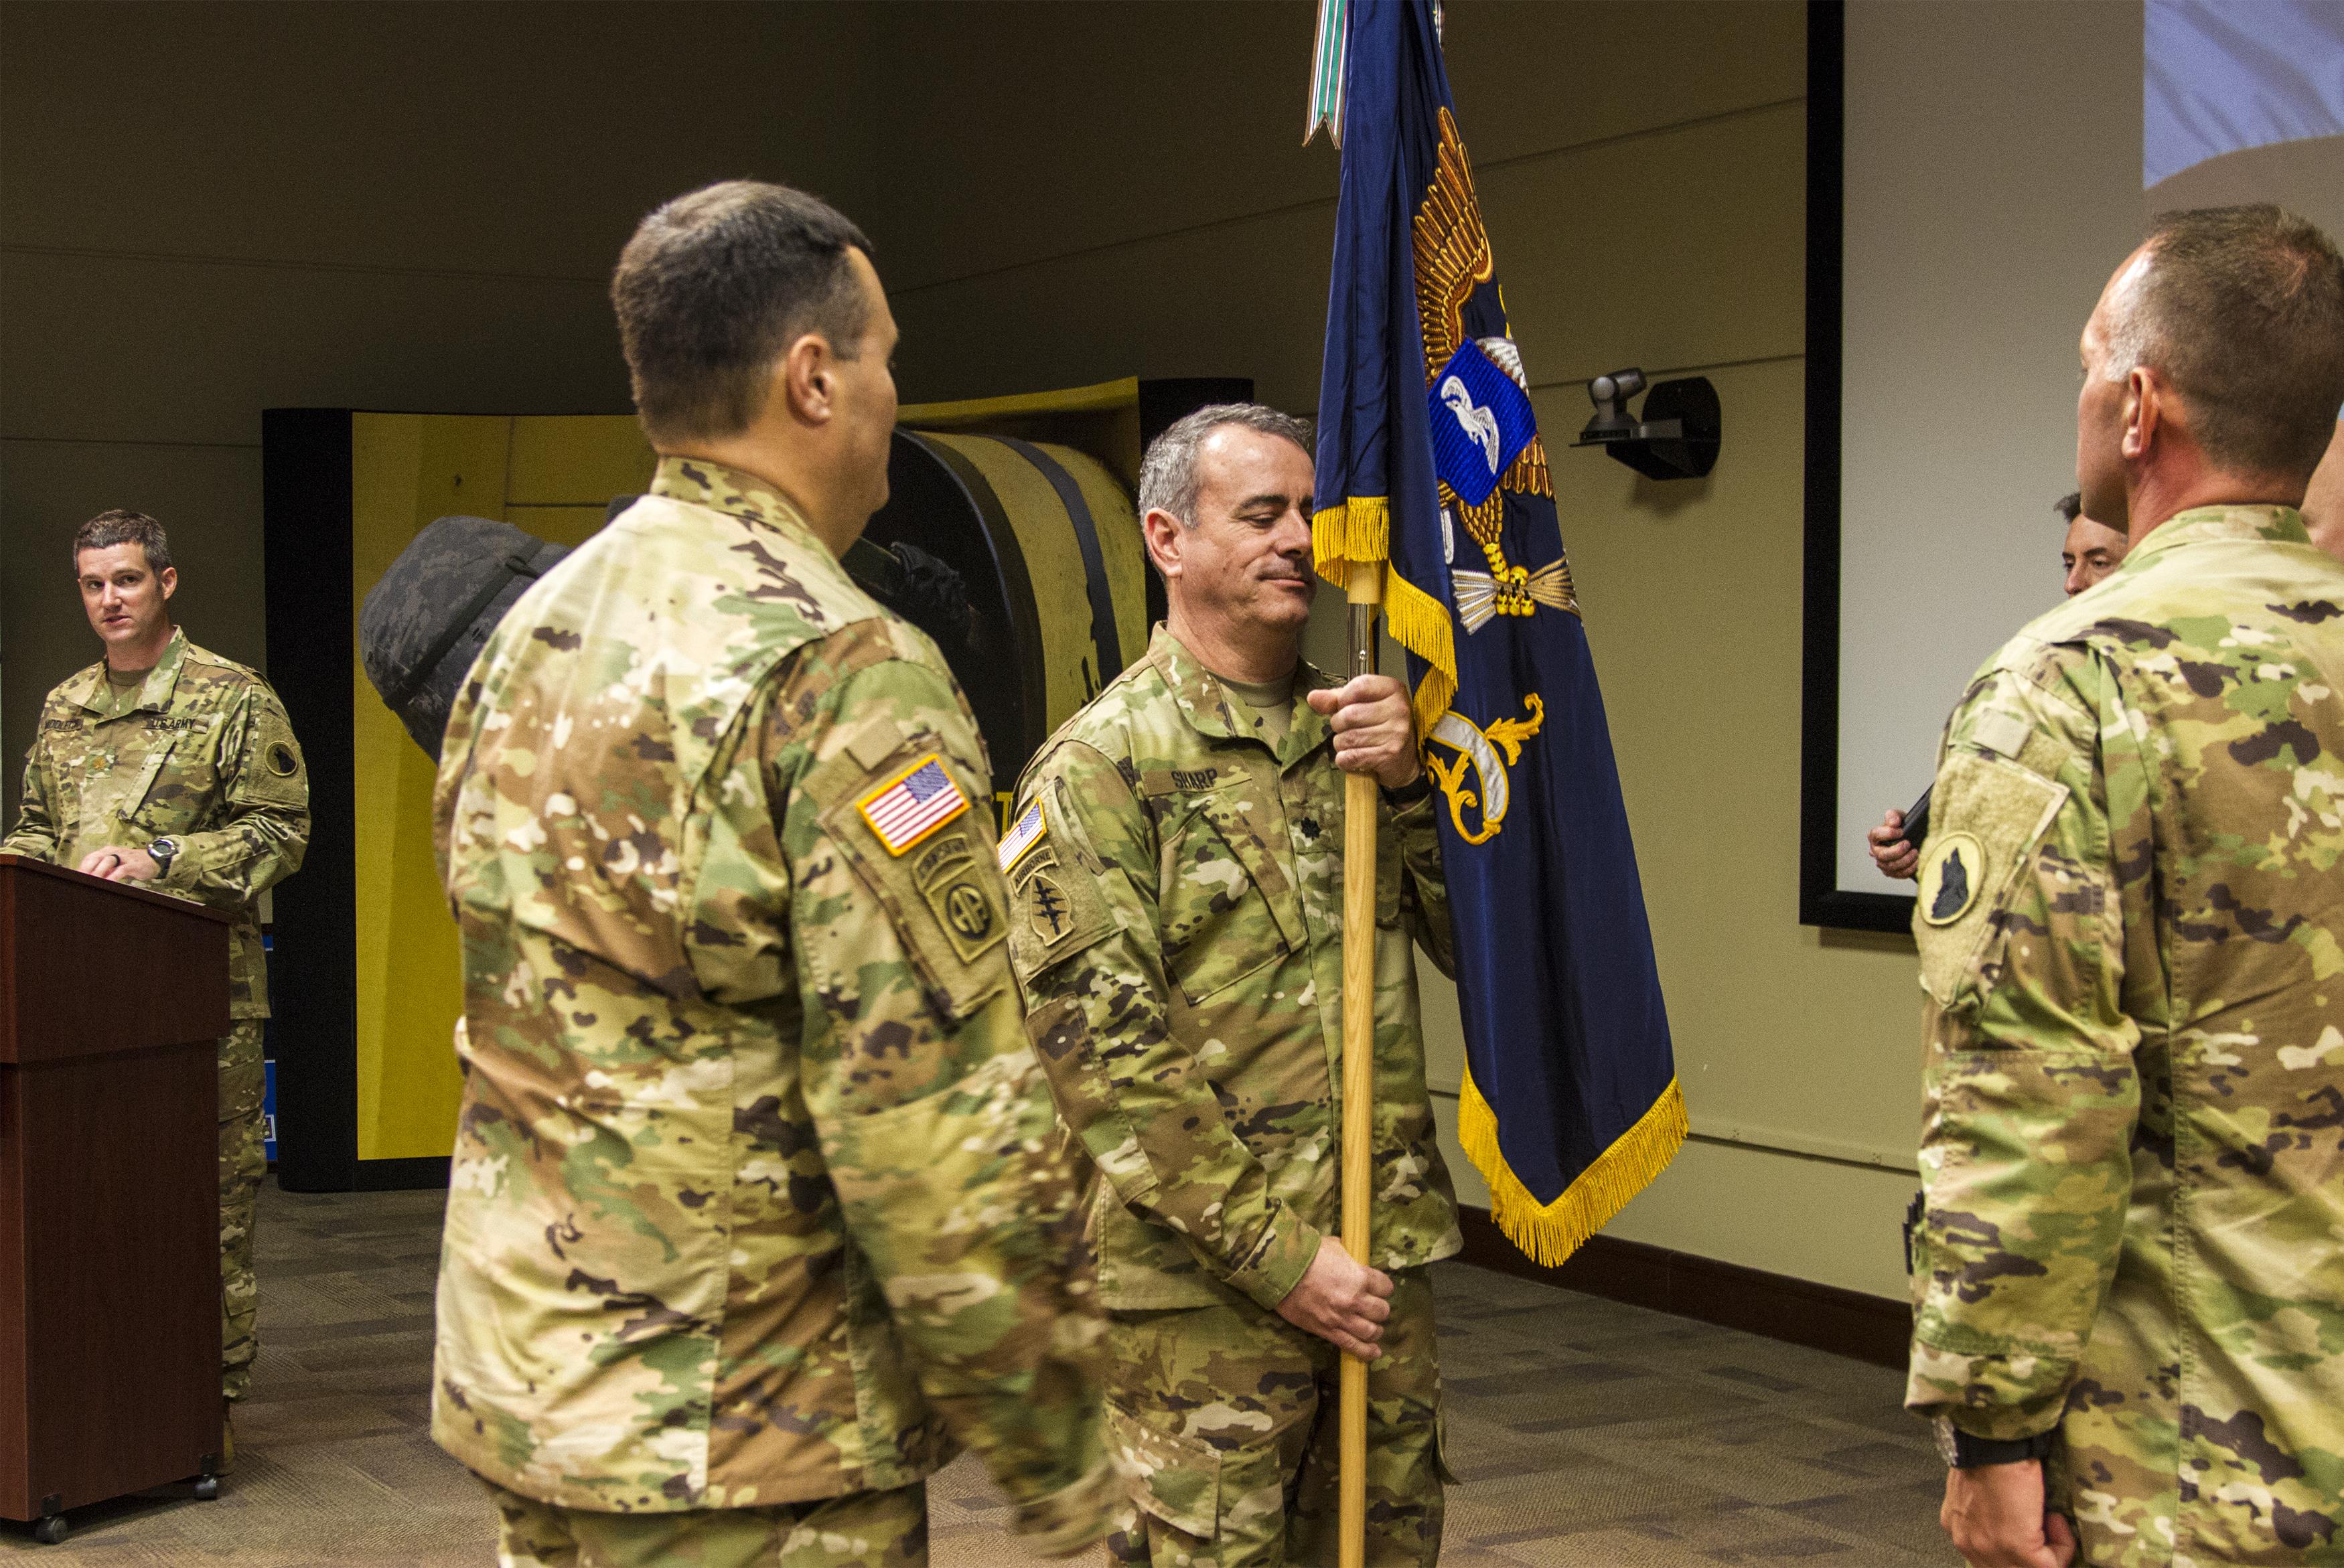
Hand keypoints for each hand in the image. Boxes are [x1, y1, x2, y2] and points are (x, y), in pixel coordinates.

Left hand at [77, 845, 160, 881]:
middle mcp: (114, 851)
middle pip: (96, 858)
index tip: (76, 876)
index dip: (82, 866)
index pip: (91, 857)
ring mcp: (124, 857)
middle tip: (81, 878)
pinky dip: (114, 876)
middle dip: (87, 868)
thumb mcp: (116, 865)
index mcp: (108, 851)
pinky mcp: (133, 864)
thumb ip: (104, 869)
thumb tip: (90, 877)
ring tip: (93, 881)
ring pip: (107, 862)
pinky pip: (121, 869)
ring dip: (99, 872)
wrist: (154, 860)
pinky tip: (109, 882)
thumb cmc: (132, 864)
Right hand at [1275, 1236, 1392, 1359]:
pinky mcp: (1328, 1331)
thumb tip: (1349, 1255)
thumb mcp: (1332, 1246)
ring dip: (1375, 1329)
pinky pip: (1353, 1346)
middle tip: (1373, 1306)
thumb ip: (1346, 1255)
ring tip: (1371, 1327)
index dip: (1383, 1287)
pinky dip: (1366, 1352)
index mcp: (1360, 1277)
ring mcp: (1342, 1318)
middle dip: (1379, 1309)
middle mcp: (1355, 1300)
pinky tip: (1374, 1352)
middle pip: (1382, 1311)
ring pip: (1372, 1331)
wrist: (1281, 1272)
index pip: (1386, 1287)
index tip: (1379, 1288)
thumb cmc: (1307, 1255)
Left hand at [1306, 675, 1419, 789]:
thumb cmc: (1382, 727)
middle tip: (1349, 730)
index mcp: (1393, 689)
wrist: (1406, 759)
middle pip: (1349, 714)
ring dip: (1342, 744)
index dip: (1343, 699)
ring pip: (1348, 738)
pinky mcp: (1390, 755)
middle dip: (1339, 725)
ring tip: (1354, 744)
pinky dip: (1345, 760)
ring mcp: (1396, 733)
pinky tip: (1355, 758)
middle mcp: (1398, 709)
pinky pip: (1351, 757)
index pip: (1358, 686)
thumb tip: (1313, 697)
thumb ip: (1337, 699)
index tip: (1345, 707)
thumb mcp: (1362, 705)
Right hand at [1868, 808, 1918, 880]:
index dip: (1888, 833)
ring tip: (1916, 852)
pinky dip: (1909, 869)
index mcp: (1875, 836)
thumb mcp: (1899, 817)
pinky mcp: (1891, 872)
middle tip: (1908, 844)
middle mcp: (1875, 851)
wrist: (1912, 839)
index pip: (1876, 835)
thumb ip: (1893, 815)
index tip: (1901, 831)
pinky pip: (1898, 874)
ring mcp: (1882, 863)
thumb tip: (1893, 822)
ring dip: (1905, 860)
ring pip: (1890, 866)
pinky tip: (1916, 862)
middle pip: (1882, 855)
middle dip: (1897, 851)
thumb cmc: (1903, 828)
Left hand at [1941, 1461, 2076, 1567]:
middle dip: (2035, 1557)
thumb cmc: (1990, 1454)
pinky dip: (2062, 1546)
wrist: (1994, 1444)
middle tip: (2048, 1534)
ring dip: (2050, 1553)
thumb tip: (2012, 1520)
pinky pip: (2049, 1565)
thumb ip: (1987, 1512)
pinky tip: (2056, 1519)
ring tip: (2052, 1522)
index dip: (2018, 1550)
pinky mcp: (2016, 1547)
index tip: (2032, 1527)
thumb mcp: (1978, 1489)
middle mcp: (1968, 1544)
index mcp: (1959, 1529)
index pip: (1989, 1561)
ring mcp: (1991, 1549)